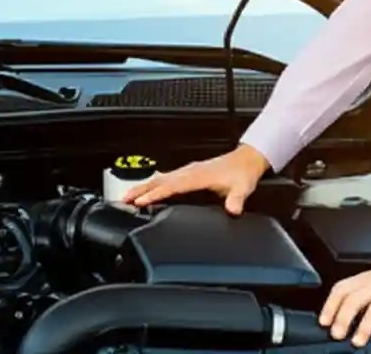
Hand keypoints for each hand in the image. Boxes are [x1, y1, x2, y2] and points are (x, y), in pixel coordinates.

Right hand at [121, 144, 269, 214]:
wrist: (246, 160)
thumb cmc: (242, 174)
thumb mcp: (242, 188)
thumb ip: (237, 200)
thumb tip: (233, 209)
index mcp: (198, 176)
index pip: (172, 186)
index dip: (156, 193)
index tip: (141, 201)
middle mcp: (190, 172)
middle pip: (160, 180)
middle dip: (141, 190)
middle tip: (124, 199)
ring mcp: (188, 171)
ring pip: (160, 178)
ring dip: (143, 186)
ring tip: (128, 196)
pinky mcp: (188, 173)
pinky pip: (166, 178)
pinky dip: (153, 184)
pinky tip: (147, 190)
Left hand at [319, 253, 370, 347]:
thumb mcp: (370, 282)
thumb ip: (355, 296)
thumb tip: (336, 318)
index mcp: (362, 281)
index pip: (341, 290)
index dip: (330, 306)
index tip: (323, 322)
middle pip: (354, 299)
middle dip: (343, 318)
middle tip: (337, 334)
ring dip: (365, 326)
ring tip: (358, 341)